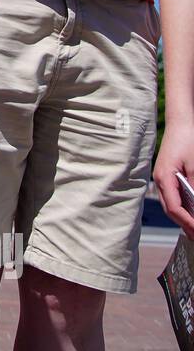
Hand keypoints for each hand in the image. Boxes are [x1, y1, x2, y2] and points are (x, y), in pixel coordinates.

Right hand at [153, 122, 193, 239]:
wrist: (181, 122)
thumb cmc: (188, 140)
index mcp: (164, 178)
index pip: (174, 208)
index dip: (187, 222)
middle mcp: (160, 180)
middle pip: (170, 209)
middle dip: (183, 224)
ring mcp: (162, 177)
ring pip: (170, 203)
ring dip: (182, 216)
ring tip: (193, 227)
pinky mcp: (166, 174)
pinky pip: (172, 195)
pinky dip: (181, 205)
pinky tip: (189, 210)